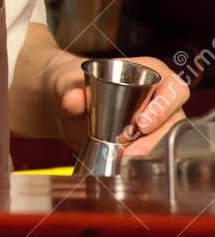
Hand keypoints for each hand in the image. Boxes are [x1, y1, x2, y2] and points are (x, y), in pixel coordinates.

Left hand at [42, 53, 189, 156]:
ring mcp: (156, 122)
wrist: (63, 107)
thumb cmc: (72, 84)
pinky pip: (152, 153)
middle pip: (173, 121)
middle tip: (129, 151)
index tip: (142, 124)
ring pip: (166, 141)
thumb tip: (72, 100)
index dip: (164, 107)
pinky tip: (120, 164)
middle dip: (154, 139)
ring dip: (147, 152)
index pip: (174, 89)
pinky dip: (139, 160)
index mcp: (150, 73)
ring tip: (121, 158)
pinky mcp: (146, 141)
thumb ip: (69, 89)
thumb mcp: (68, 83)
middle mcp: (159, 98)